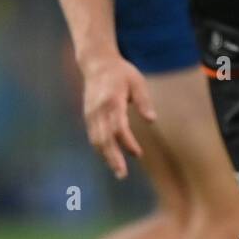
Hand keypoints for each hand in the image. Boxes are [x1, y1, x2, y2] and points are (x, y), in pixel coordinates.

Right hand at [80, 53, 157, 178]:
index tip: (138, 154)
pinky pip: (93, 136)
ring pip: (96, 140)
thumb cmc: (121, 73)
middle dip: (112, 158)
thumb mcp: (137, 82)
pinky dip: (100, 148)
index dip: (127, 143)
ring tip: (118, 171)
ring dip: (105, 157)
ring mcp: (90, 114)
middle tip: (122, 174)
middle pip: (104, 139)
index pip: (118, 127)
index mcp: (112, 101)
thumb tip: (152, 120)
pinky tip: (109, 157)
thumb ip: (143, 101)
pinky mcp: (87, 116)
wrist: (96, 63)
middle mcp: (98, 110)